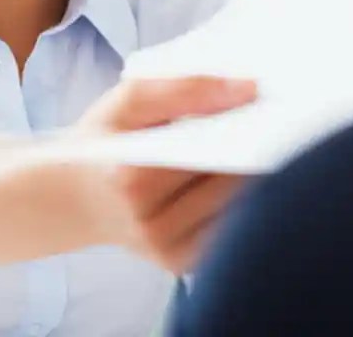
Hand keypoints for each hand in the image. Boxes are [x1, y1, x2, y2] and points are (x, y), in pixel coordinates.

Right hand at [75, 77, 256, 273]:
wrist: (76, 198)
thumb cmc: (104, 143)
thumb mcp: (128, 101)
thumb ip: (185, 88)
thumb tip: (249, 89)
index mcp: (132, 178)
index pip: (210, 148)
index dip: (245, 125)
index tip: (266, 102)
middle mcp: (151, 223)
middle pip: (232, 181)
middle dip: (257, 149)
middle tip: (276, 122)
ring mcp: (169, 250)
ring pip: (238, 208)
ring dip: (256, 176)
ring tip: (263, 146)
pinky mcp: (183, 265)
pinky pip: (231, 230)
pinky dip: (242, 202)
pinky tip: (241, 177)